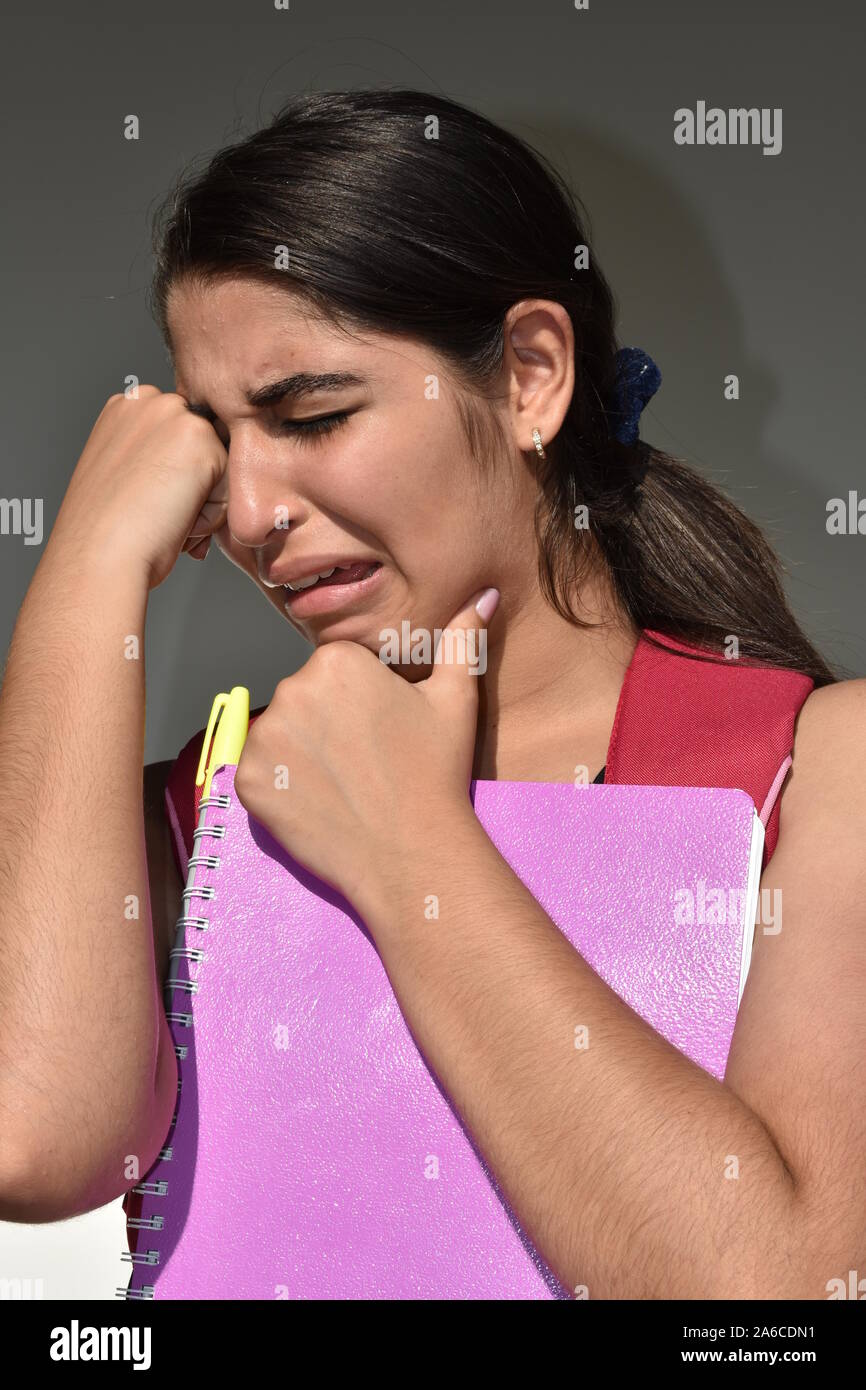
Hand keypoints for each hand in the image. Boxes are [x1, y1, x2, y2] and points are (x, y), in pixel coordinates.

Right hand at [47, 385, 227, 589]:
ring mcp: (175, 415)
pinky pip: (229, 487)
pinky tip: (176, 520)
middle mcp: (149, 401)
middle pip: (203, 448)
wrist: (99, 555)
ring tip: (163, 519)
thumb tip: (191, 469)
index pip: (179, 439)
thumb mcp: (123, 476)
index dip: (173, 479)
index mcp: (125, 406)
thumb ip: (153, 456)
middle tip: (156, 514)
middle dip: (191, 488)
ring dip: (200, 505)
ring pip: (219, 468)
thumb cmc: (106, 532)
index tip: (148, 502)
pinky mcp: (201, 440)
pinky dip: (211, 516)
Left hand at [233, 588, 499, 913]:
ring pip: (280, 734)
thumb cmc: (435, 773)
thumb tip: (483, 593)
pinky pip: (258, 773)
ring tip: (343, 783)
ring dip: (301, 753)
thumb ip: (461, 637)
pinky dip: (280, 786)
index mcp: (336, 661)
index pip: (336, 671)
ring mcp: (265, 736)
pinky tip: (318, 801)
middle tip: (365, 762)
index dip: (360, 704)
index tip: (381, 735)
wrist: (411, 852)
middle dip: (327, 725)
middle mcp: (292, 688)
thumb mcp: (455, 698)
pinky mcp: (248, 780)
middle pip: (304, 699)